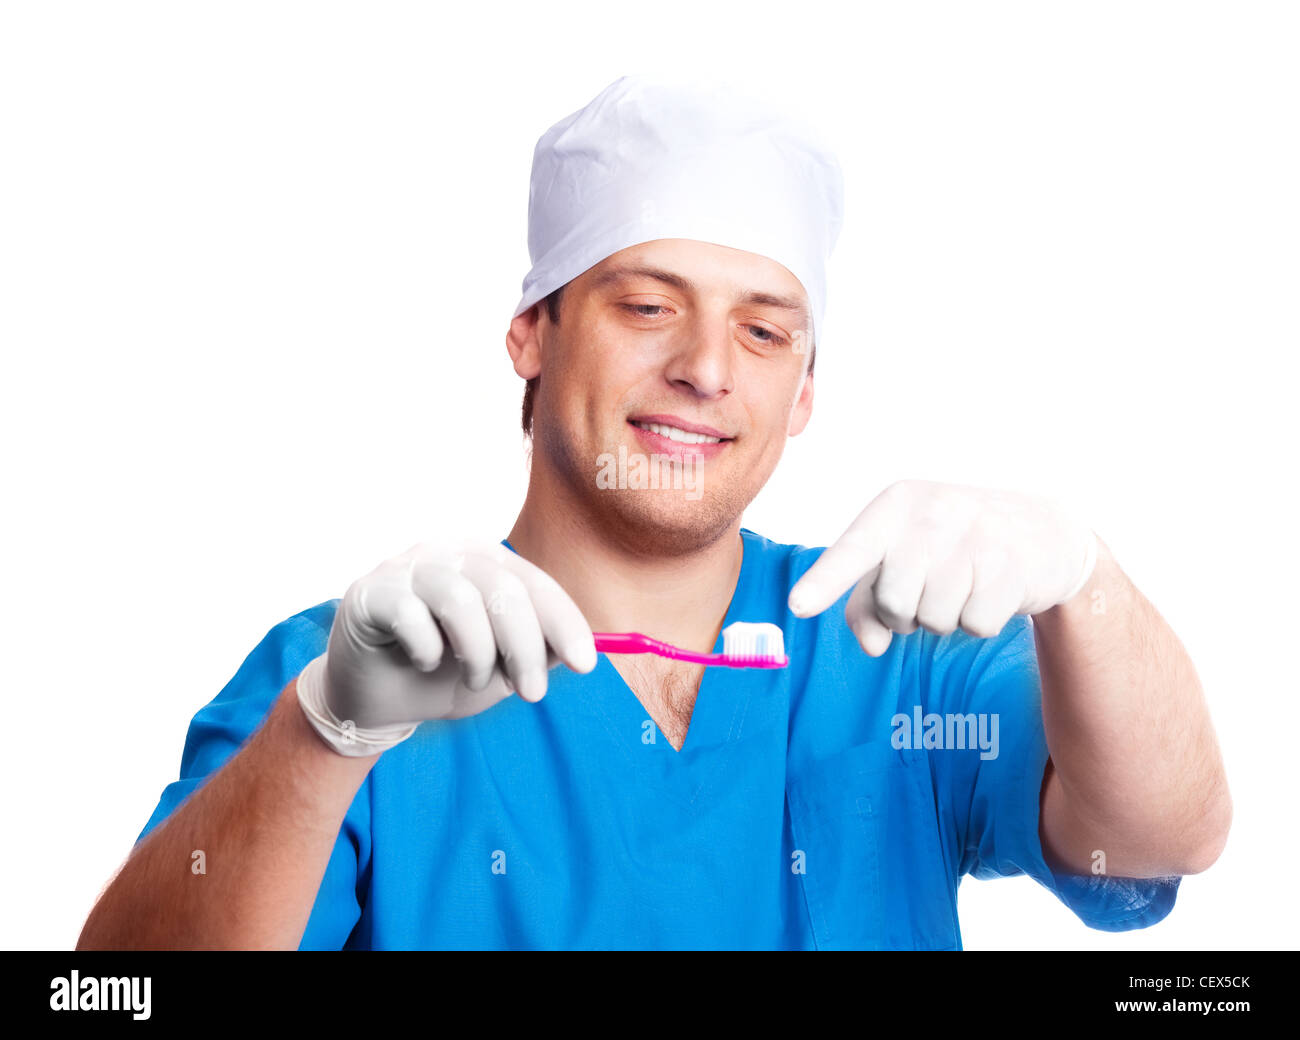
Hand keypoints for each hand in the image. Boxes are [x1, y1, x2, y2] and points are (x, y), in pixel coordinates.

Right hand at [296, 540, 597, 755]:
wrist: (378, 703)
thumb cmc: (445, 676)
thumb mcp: (504, 668)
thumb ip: (541, 651)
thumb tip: (580, 648)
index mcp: (486, 561)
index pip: (535, 582)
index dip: (564, 622)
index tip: (586, 664)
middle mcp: (447, 552)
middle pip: (502, 588)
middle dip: (525, 647)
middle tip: (533, 693)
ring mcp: (405, 567)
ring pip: (460, 599)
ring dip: (478, 653)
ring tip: (474, 680)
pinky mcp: (369, 591)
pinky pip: (410, 615)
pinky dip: (427, 650)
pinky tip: (422, 664)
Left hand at [787, 480, 1096, 655]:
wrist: (1044, 534)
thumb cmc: (954, 548)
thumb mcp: (904, 560)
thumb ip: (869, 600)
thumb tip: (872, 646)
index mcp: (895, 505)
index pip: (854, 549)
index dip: (824, 581)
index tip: (796, 607)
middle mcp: (933, 513)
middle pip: (893, 602)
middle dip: (907, 614)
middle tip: (930, 589)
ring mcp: (976, 537)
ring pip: (934, 619)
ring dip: (945, 618)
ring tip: (964, 585)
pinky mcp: (1012, 567)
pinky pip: (975, 626)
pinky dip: (980, 622)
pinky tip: (993, 591)